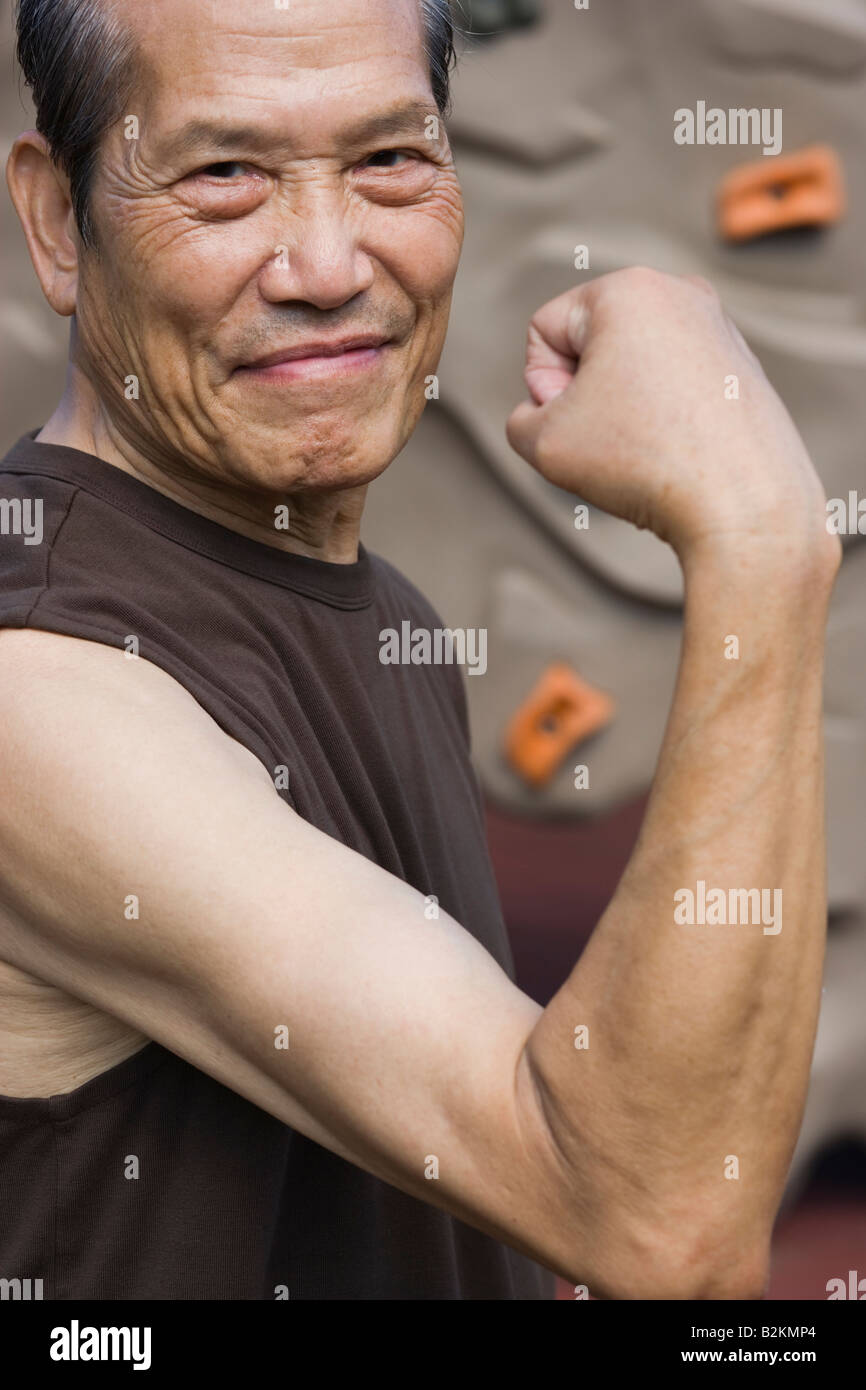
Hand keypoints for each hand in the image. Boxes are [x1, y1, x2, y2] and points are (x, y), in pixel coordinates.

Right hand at [506, 267, 836, 567]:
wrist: (744, 504)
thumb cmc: (642, 463)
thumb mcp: (543, 443)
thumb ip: (523, 419)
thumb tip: (549, 412)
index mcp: (629, 288)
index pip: (545, 330)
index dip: (542, 386)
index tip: (577, 422)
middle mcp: (681, 293)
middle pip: (592, 345)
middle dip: (585, 396)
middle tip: (612, 440)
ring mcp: (719, 329)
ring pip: (634, 369)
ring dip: (622, 411)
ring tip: (648, 450)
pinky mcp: (743, 368)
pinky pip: (674, 388)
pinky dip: (664, 421)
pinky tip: (680, 455)